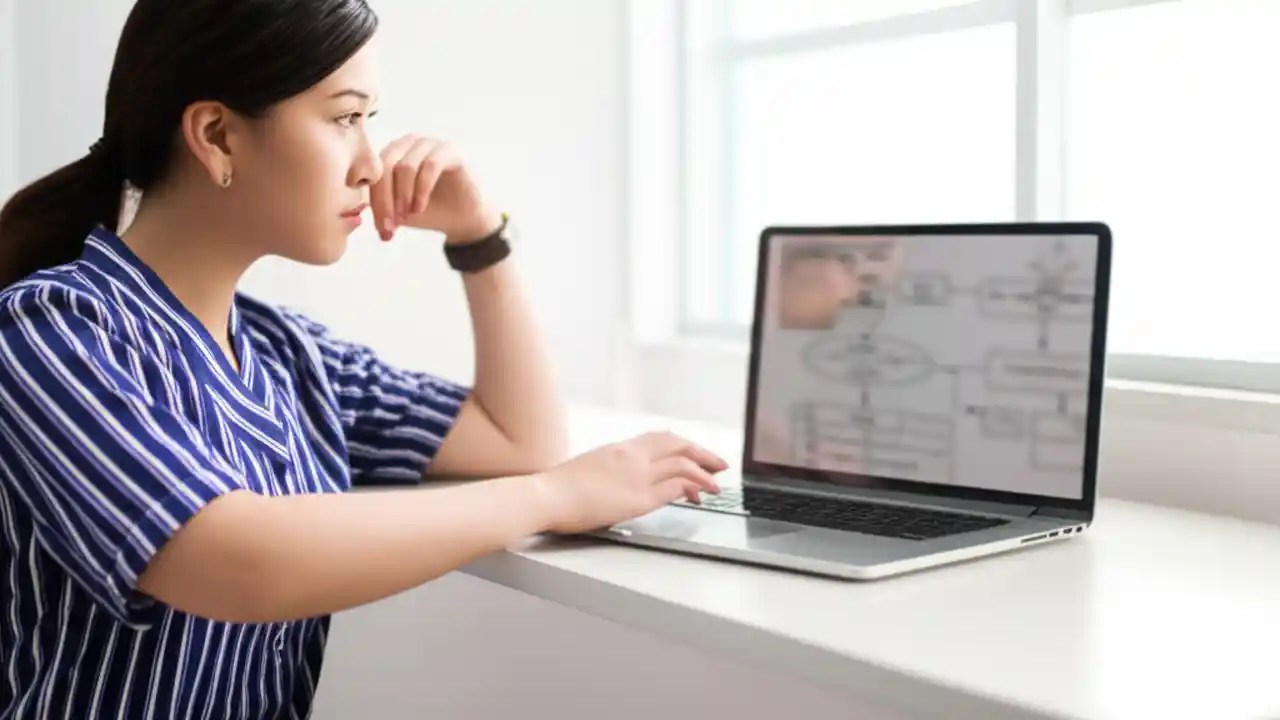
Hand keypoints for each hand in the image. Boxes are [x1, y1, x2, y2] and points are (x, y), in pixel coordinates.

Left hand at [370, 134, 503, 243]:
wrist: (465, 219)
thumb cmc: (430, 211)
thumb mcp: (397, 210)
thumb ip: (378, 204)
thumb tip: (355, 210)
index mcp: (393, 153)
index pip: (373, 172)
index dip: (375, 201)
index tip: (382, 228)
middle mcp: (410, 143)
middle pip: (386, 166)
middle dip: (386, 199)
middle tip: (391, 225)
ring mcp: (431, 143)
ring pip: (405, 166)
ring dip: (404, 195)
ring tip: (408, 215)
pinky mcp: (451, 151)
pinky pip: (430, 165)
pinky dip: (422, 189)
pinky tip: (420, 207)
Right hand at [531, 431, 728, 534]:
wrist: (546, 496)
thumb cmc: (559, 488)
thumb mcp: (590, 467)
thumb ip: (611, 468)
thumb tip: (620, 479)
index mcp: (620, 448)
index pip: (660, 437)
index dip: (682, 443)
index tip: (694, 450)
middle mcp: (632, 456)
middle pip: (678, 445)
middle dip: (702, 452)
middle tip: (718, 463)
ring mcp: (637, 476)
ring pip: (683, 464)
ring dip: (704, 472)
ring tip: (717, 483)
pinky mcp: (639, 498)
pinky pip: (675, 487)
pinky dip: (693, 488)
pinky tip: (701, 494)